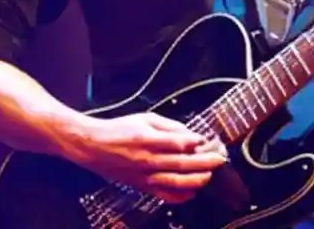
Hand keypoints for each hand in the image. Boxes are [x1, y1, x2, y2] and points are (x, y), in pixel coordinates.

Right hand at [64, 112, 227, 203]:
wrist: (93, 146)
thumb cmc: (118, 130)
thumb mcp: (144, 118)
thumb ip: (168, 126)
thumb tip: (190, 135)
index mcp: (147, 139)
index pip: (179, 142)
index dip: (197, 142)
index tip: (207, 140)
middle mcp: (147, 159)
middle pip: (183, 163)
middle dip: (206, 162)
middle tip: (219, 159)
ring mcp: (145, 175)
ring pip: (178, 182)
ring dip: (198, 179)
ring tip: (210, 174)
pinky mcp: (143, 186)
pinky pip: (167, 195)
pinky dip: (182, 195)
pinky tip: (192, 190)